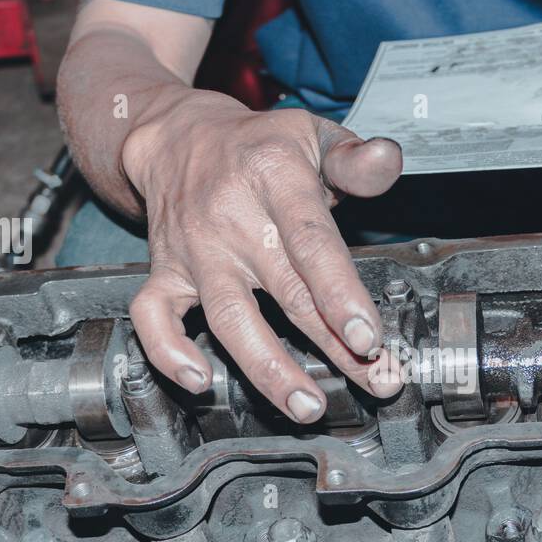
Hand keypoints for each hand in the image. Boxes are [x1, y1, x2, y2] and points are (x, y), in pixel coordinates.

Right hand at [122, 88, 403, 421]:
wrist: (178, 138)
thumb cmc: (260, 149)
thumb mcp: (315, 135)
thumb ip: (357, 160)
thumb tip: (388, 160)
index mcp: (274, 178)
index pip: (311, 242)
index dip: (340, 293)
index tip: (367, 336)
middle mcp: (230, 217)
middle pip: (286, 292)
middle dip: (331, 346)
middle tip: (372, 381)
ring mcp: (195, 250)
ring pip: (229, 318)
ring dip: (268, 369)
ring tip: (305, 405)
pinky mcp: (164, 272)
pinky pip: (153, 317)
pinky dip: (168, 352)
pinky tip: (200, 382)